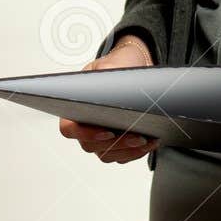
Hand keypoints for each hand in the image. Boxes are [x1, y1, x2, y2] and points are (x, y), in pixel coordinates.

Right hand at [58, 36, 158, 163]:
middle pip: (91, 146)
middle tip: (136, 136)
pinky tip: (150, 142)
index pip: (70, 129)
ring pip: (108, 154)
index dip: (85, 134)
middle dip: (116, 143)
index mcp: (74, 108)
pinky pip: (123, 156)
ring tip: (147, 139)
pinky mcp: (116, 146)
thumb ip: (105, 73)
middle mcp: (84, 127)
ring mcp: (99, 140)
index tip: (106, 131)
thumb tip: (109, 82)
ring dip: (129, 150)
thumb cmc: (116, 68)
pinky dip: (137, 151)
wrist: (133, 72)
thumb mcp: (109, 64)